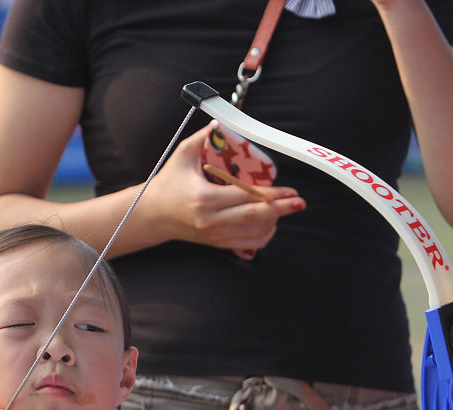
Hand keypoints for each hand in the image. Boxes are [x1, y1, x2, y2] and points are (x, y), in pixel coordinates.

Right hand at [142, 127, 305, 254]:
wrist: (153, 214)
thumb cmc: (169, 183)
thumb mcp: (183, 155)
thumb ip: (205, 137)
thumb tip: (223, 121)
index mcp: (204, 198)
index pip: (245, 196)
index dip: (270, 194)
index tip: (289, 190)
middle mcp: (211, 220)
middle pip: (254, 218)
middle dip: (281, 209)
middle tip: (299, 202)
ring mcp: (215, 235)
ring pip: (254, 234)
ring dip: (274, 222)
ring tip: (285, 209)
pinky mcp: (217, 243)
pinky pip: (247, 244)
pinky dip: (263, 235)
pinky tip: (270, 224)